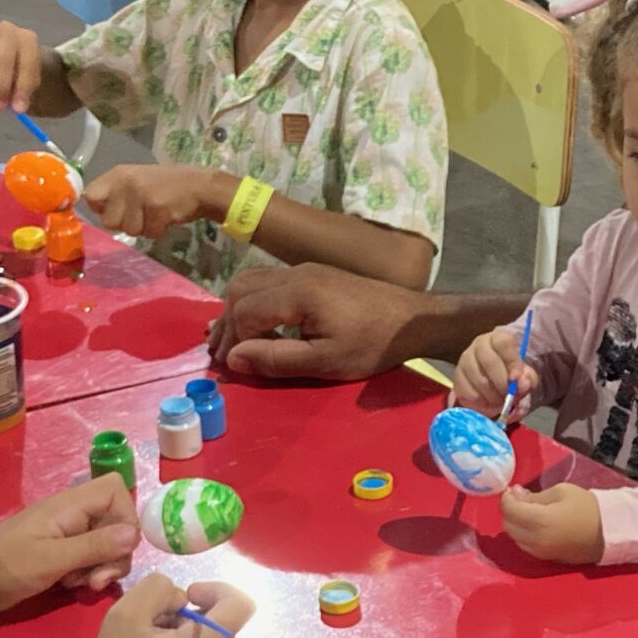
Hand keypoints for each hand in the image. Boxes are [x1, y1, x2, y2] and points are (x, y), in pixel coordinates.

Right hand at [0, 20, 44, 112]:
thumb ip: (23, 92)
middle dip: (1, 87)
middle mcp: (6, 31)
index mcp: (27, 39)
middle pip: (3, 60)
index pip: (27, 64)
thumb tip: (16, 108)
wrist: (6, 50)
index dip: (22, 88)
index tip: (18, 108)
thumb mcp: (28, 79)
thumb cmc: (19, 67)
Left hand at [0, 475, 140, 613]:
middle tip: (97, 580)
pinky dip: (89, 574)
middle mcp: (73, 515)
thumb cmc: (3, 566)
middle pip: (117, 522)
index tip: (119, 549)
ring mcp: (68, 535)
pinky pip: (91, 559)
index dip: (127, 518)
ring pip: (107, 544)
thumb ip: (93, 546)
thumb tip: (134, 534)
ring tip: (81, 585)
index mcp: (69, 506)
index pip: (116, 492)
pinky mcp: (62, 554)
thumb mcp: (50, 559)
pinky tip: (72, 586)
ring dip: (102, 567)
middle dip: (115, 553)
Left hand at [83, 163, 228, 239]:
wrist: (199, 186)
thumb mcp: (135, 181)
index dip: (101, 209)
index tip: (115, 210)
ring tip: (156, 213)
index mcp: (118, 174)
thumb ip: (115, 193)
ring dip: (144, 228)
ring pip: (129, 230)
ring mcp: (141, 195)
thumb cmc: (166, 185)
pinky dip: (158, 230)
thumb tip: (93, 207)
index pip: (91, 197)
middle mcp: (126, 182)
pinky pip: (149, 233)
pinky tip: (166, 217)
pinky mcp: (157, 208)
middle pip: (109, 221)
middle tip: (142, 213)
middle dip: (125, 223)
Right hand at [211, 264, 427, 381]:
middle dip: (229, 323)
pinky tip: (260, 326)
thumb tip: (234, 359)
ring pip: (252, 280)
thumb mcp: (326, 362)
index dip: (234, 341)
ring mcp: (304, 269)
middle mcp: (296, 273)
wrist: (412, 319)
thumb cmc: (373, 344)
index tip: (233, 368)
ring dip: (239, 311)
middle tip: (225, 355)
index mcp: (298, 293)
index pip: (245, 311)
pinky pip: (269, 281)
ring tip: (236, 343)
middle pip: (240, 288)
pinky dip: (255, 302)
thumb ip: (278, 359)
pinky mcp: (314, 273)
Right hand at [451, 325, 535, 416]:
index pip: (503, 342)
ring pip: (479, 379)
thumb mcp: (525, 376)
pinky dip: (480, 402)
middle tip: (508, 396)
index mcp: (497, 338)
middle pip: (489, 362)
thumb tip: (522, 384)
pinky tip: (487, 402)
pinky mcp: (456, 378)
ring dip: (492, 396)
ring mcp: (464, 360)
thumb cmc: (510, 374)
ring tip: (499, 401)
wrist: (493, 382)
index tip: (516, 378)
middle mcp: (478, 345)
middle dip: (502, 383)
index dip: (512, 361)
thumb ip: (528, 379)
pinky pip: (468, 392)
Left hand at [499, 482, 604, 563]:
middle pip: (508, 526)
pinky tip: (534, 525)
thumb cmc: (588, 507)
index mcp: (539, 521)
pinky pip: (526, 546)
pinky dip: (524, 535)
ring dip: (516, 524)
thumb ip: (535, 496)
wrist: (610, 532)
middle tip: (519, 499)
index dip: (507, 498)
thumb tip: (516, 495)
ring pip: (515, 538)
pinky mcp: (546, 559)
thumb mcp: (561, 491)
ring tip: (527, 511)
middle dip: (509, 511)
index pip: (509, 510)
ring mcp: (540, 553)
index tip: (513, 490)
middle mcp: (535, 540)